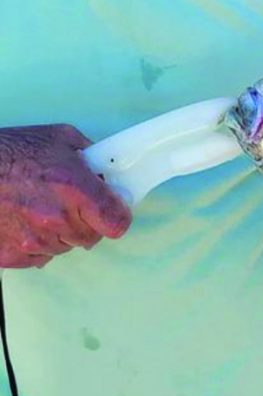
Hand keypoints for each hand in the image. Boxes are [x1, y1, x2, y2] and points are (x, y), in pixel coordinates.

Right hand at [0, 125, 131, 267]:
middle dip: (88, 221)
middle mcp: (55, 219)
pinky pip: (39, 256)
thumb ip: (91, 156)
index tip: (115, 210)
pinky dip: (37, 242)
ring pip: (65, 247)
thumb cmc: (12, 150)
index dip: (118, 216)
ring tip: (43, 207)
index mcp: (74, 188)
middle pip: (91, 237)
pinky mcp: (11, 255)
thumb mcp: (61, 138)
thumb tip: (107, 170)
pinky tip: (27, 220)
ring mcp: (32, 240)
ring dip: (62, 232)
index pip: (115, 222)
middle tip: (74, 202)